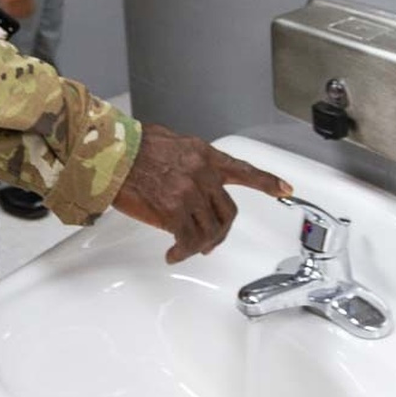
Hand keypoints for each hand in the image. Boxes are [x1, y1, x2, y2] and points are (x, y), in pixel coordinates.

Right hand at [112, 123, 291, 263]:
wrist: (111, 153)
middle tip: (209, 240)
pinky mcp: (174, 211)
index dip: (266, 182)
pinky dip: (183, 252)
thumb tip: (192, 177)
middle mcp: (202, 173)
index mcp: (203, 154)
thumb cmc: (132, 147)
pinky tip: (173, 254)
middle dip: (221, 230)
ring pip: (210, 230)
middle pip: (228, 211)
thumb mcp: (170, 142)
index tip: (285, 190)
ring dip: (200, 244)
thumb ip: (189, 160)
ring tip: (185, 248)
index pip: (243, 170)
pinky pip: (188, 241)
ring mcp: (190, 193)